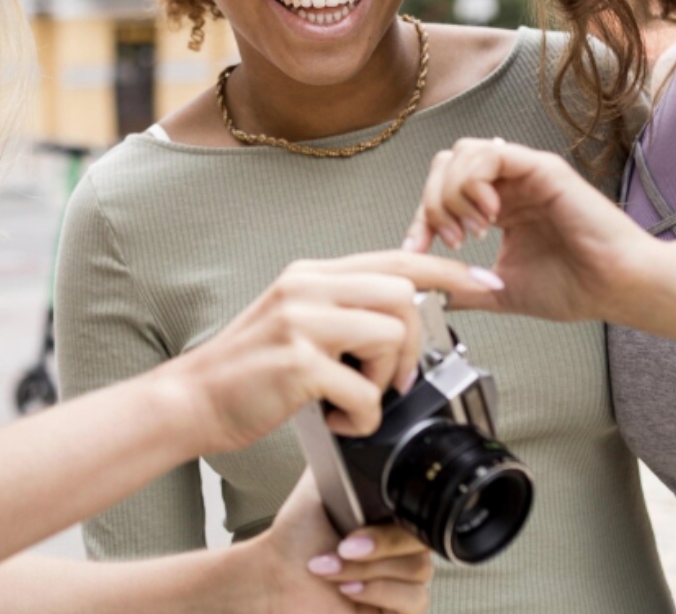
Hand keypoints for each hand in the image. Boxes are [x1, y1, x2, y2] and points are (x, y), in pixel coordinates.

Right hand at [162, 252, 501, 456]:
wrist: (193, 400)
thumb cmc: (247, 371)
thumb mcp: (296, 323)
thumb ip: (341, 311)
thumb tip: (399, 321)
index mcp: (312, 276)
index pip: (395, 257)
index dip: (446, 269)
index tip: (482, 280)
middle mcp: (307, 288)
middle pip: (401, 292)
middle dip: (413, 343)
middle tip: (394, 379)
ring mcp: (301, 322)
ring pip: (389, 333)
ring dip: (384, 379)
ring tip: (355, 398)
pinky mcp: (297, 362)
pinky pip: (364, 390)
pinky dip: (362, 415)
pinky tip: (337, 419)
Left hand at [246, 471, 432, 613]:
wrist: (275, 581)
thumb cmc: (295, 542)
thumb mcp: (320, 488)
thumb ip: (343, 458)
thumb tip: (353, 424)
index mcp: (389, 519)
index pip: (420, 512)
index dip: (396, 516)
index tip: (359, 520)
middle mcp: (398, 550)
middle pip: (423, 544)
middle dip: (377, 546)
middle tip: (342, 546)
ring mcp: (399, 581)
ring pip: (418, 573)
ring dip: (369, 570)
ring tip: (334, 568)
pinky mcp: (396, 611)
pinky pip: (414, 601)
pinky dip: (379, 593)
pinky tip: (350, 588)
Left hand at [402, 138, 657, 322]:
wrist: (616, 288)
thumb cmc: (576, 287)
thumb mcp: (501, 291)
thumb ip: (463, 287)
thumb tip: (427, 292)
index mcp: (499, 209)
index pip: (441, 194)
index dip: (421, 220)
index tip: (416, 253)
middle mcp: (509, 186)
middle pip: (445, 166)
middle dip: (433, 203)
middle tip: (450, 241)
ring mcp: (524, 174)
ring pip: (462, 154)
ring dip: (454, 194)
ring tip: (474, 231)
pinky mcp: (541, 168)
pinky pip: (491, 152)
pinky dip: (475, 181)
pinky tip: (489, 214)